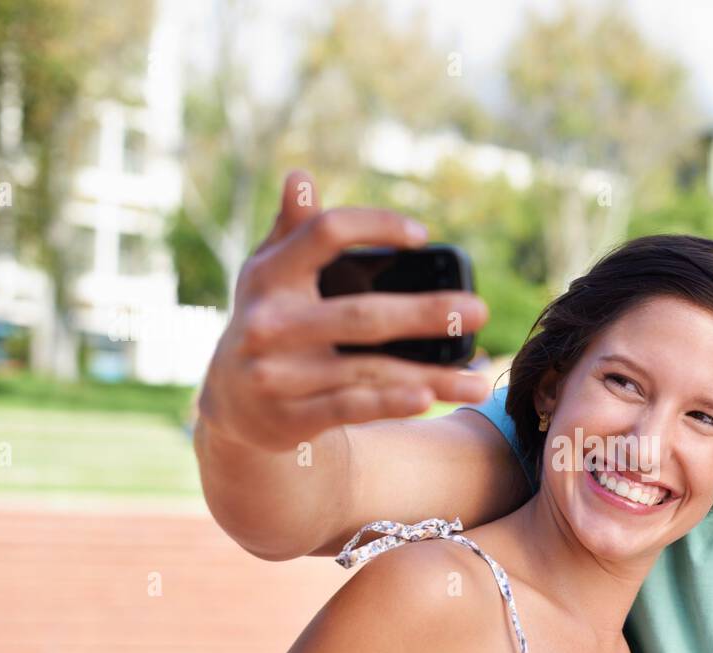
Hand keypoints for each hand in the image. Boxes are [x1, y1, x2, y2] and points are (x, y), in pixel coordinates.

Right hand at [197, 170, 491, 452]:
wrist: (232, 403)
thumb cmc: (268, 320)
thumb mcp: (269, 275)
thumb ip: (292, 230)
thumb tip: (299, 175)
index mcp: (268, 274)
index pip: (325, 234)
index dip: (375, 226)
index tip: (423, 235)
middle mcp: (269, 323)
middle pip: (361, 315)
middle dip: (426, 313)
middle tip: (480, 310)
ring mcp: (277, 373)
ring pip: (368, 370)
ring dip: (431, 375)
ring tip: (480, 380)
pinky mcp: (290, 416)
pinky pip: (351, 408)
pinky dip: (391, 404)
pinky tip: (430, 399)